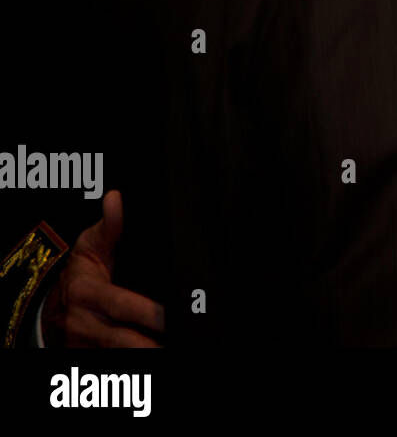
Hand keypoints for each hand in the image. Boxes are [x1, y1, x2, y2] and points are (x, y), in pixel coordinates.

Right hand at [42, 190, 164, 346]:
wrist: (51, 310)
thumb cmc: (79, 275)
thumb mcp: (89, 247)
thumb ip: (109, 226)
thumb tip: (116, 199)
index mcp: (86, 293)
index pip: (121, 305)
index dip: (147, 313)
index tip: (169, 317)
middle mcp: (85, 323)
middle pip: (123, 339)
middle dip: (150, 343)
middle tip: (179, 339)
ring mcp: (86, 345)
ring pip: (121, 354)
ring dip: (146, 353)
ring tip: (173, 349)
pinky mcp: (90, 358)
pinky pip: (115, 363)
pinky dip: (135, 361)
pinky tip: (156, 353)